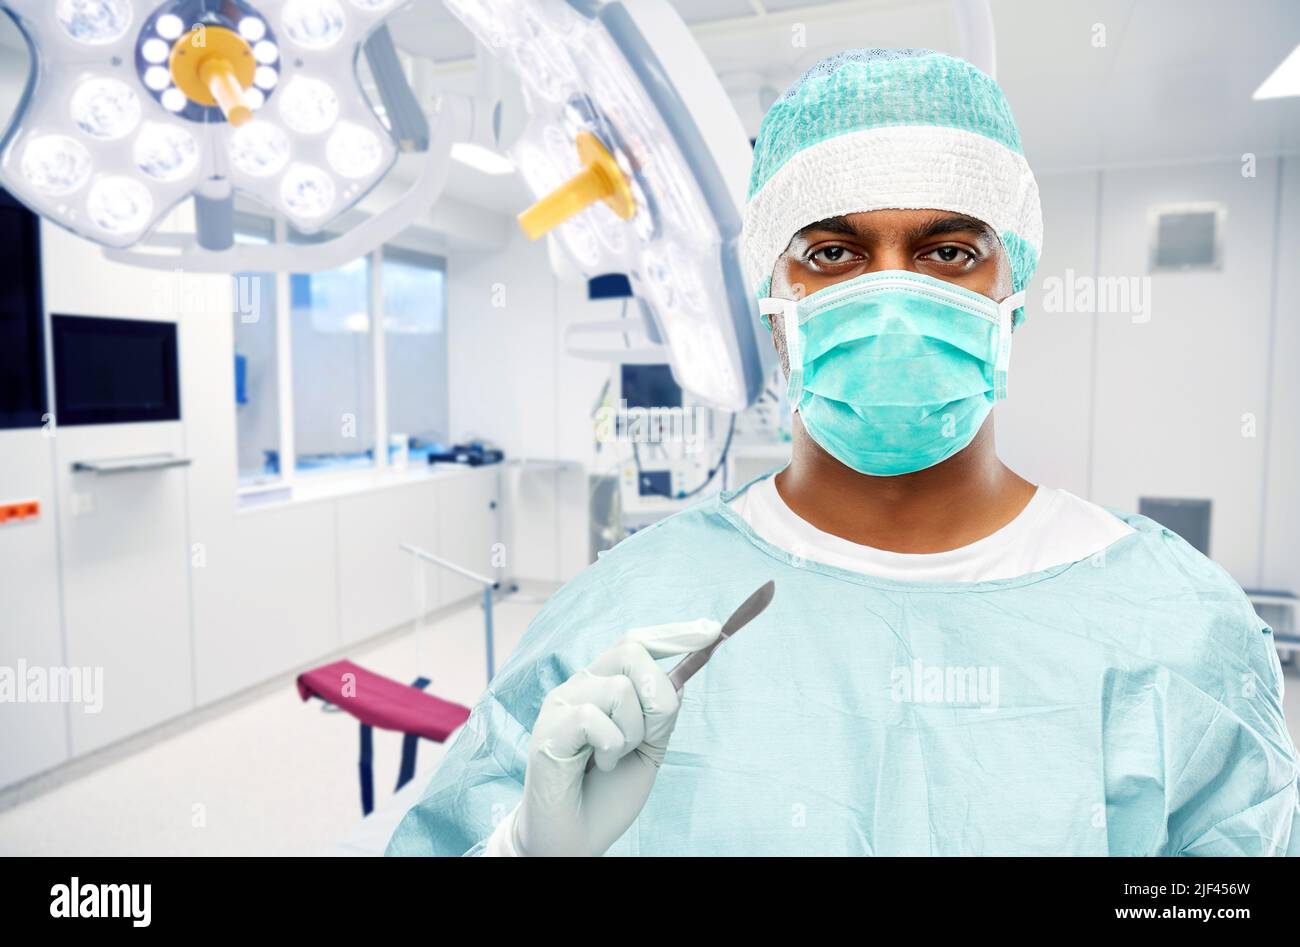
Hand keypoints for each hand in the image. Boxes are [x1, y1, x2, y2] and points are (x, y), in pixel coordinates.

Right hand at [509, 619, 721, 855]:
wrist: (573, 840)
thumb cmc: (606, 795)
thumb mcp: (649, 750)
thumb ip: (661, 715)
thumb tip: (679, 677)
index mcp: (601, 686)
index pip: (636, 643)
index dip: (673, 634)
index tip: (711, 630)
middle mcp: (579, 686)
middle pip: (631, 650)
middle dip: (657, 694)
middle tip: (646, 737)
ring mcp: (559, 705)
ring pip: (620, 689)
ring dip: (632, 733)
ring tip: (613, 759)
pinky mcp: (547, 731)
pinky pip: (592, 718)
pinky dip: (609, 747)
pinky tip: (597, 766)